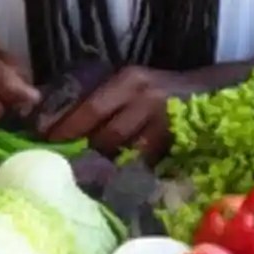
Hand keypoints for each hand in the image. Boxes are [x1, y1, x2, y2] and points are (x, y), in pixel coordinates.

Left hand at [44, 66, 197, 162]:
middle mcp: (144, 96)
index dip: (67, 127)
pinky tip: (118, 173)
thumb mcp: (132, 86)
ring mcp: (161, 119)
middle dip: (85, 151)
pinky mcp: (174, 139)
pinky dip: (128, 168)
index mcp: (127, 80)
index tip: (46, 140)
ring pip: (124, 149)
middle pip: (106, 134)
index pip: (91, 107)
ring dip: (104, 162)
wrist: (208, 93)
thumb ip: (104, 101)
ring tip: (88, 171)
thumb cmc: (160, 92)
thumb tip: (59, 122)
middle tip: (65, 162)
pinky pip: (143, 160)